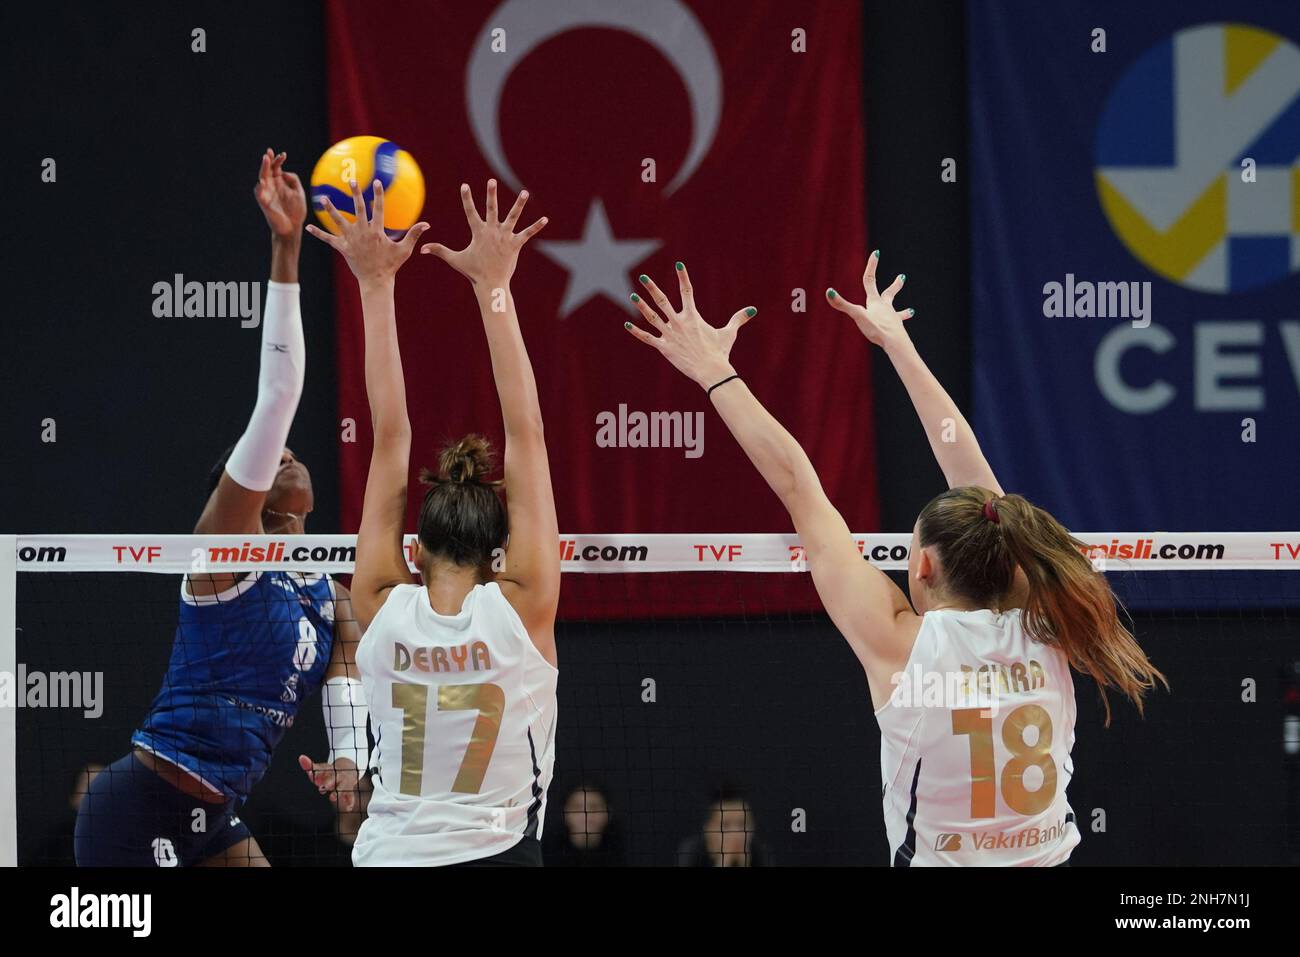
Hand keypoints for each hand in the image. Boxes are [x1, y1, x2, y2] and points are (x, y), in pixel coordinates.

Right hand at [254, 149, 306, 238]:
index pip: (277, 168)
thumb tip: (284, 172)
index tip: (284, 154)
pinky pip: (259, 194)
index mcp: (280, 183)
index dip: (279, 160)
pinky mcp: (264, 203)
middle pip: (268, 170)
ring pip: (262, 178)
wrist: (292, 227)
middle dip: (268, 161)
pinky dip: (260, 188)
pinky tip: (262, 182)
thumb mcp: (299, 193)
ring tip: (265, 160)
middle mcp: (272, 186)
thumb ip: (294, 180)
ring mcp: (267, 193)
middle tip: (269, 152)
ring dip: (263, 169)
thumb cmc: (296, 211)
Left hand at [297, 753, 363, 812]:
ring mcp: (344, 782)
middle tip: (322, 787)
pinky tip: (348, 808)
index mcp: (328, 770)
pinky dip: (350, 801)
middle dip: (328, 782)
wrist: (347, 770)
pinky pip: (350, 795)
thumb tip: (301, 757)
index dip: (316, 773)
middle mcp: (337, 775)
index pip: (322, 770)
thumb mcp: (320, 769)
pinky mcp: (349, 789)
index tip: (310, 774)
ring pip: (342, 787)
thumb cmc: (329, 772)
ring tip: (332, 798)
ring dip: (338, 792)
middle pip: (333, 778)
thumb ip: (309, 766)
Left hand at [306, 179, 428, 285]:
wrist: (376, 280)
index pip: (378, 208)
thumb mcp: (405, 249)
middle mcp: (363, 232)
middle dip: (355, 193)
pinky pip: (328, 239)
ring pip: (339, 220)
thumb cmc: (391, 265)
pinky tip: (308, 228)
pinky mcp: (343, 248)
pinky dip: (318, 233)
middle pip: (358, 208)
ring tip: (323, 197)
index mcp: (377, 231)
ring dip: (331, 209)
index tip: (376, 181)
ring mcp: (351, 239)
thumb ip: (414, 234)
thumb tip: (427, 224)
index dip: (378, 194)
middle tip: (351, 179)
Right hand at [420, 180, 546, 288]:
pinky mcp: (516, 244)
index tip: (465, 185)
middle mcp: (492, 231)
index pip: (470, 212)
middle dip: (491, 194)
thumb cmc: (473, 272)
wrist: (491, 284)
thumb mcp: (455, 259)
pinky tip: (545, 220)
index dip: (467, 199)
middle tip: (492, 180)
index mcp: (478, 233)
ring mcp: (505, 237)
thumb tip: (422, 249)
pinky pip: (527, 233)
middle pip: (492, 209)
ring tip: (524, 192)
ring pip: (513, 217)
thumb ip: (439, 251)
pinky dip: (536, 227)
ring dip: (519, 204)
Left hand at [623, 263, 755, 389]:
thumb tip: (753, 309)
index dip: (683, 276)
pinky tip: (626, 325)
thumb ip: (738, 319)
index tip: (678, 264)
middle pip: (663, 301)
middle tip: (643, 277)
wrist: (712, 371)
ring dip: (641, 306)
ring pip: (652, 317)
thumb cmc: (720, 352)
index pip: (687, 291)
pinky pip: (648, 338)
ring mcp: (670, 335)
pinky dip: (636, 332)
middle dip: (652, 288)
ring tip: (632, 295)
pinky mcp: (664, 348)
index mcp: (693, 316)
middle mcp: (679, 322)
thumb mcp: (729, 333)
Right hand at [825, 250, 912, 349]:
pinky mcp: (896, 330)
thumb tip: (828, 291)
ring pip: (896, 311)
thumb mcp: (857, 316)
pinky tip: (901, 330)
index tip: (877, 252)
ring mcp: (892, 318)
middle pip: (889, 293)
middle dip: (895, 285)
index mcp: (875, 302)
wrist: (895, 342)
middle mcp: (885, 308)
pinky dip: (899, 329)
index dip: (872, 266)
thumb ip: (843, 304)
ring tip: (911, 311)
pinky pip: (898, 327)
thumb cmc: (877, 329)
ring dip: (903, 311)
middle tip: (902, 277)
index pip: (870, 280)